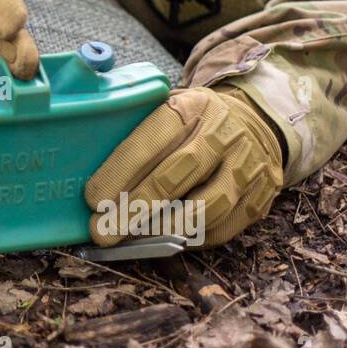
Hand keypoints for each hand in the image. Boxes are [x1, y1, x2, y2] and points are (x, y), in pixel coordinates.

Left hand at [85, 86, 284, 246]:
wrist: (255, 124)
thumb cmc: (194, 123)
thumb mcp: (169, 107)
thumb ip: (136, 128)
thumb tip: (85, 164)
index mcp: (191, 107)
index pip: (150, 140)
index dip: (119, 172)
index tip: (93, 199)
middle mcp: (223, 135)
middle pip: (175, 177)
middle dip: (134, 208)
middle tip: (103, 231)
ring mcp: (247, 167)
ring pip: (205, 207)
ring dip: (162, 229)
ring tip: (131, 241)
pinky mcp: (261, 197)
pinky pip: (224, 227)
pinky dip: (190, 239)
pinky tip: (163, 241)